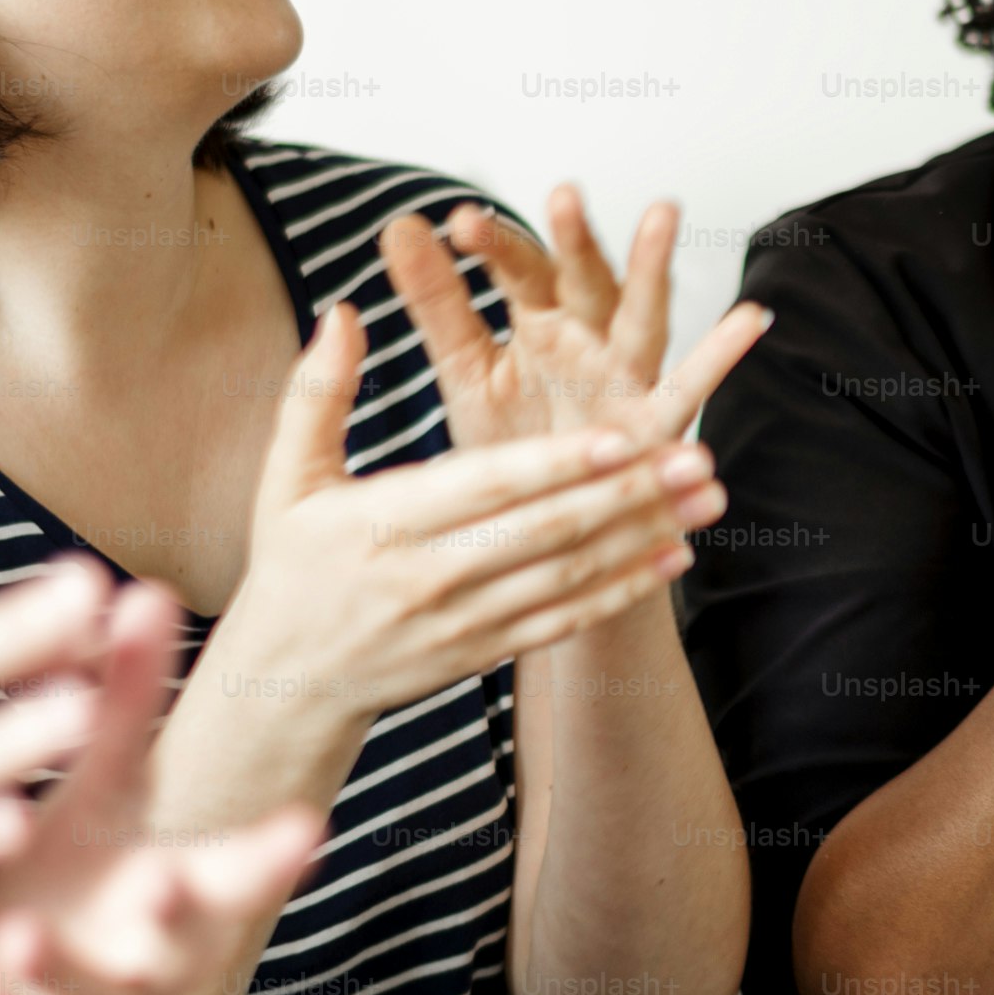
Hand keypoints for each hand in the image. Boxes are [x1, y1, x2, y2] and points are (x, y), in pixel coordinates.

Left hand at [0, 581, 319, 994]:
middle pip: (177, 951)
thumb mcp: (87, 811)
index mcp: (165, 900)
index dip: (269, 859)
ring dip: (63, 981)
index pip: (230, 878)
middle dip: (176, 917)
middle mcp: (144, 972)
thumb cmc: (60, 921)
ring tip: (21, 941)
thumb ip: (121, 710)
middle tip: (167, 878)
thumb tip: (147, 586)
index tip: (306, 826)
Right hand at [211, 303, 711, 722]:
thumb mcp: (285, 476)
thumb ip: (317, 392)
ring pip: (571, 575)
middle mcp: (433, 576)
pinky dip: (624, 590)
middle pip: (548, 531)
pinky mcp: (487, 653)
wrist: (287, 683)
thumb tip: (345, 311)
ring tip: (708, 498)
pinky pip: (567, 620)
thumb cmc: (292, 564)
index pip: (488, 486)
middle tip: (698, 455)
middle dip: (629, 494)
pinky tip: (673, 555)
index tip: (620, 434)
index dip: (558, 464)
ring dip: (644, 536)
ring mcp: (466, 621)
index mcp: (387, 522)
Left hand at [379, 188, 769, 449]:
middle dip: (573, 240)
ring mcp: (626, 378)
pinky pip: (689, 389)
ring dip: (650, 268)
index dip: (494, 248)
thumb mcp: (465, 370)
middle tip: (562, 196)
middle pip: (582, 280)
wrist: (543, 531)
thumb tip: (398, 225)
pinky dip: (721, 355)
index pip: (519, 271)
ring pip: (639, 316)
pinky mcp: (655, 426)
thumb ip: (438, 301)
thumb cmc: (514, 445)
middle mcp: (588, 340)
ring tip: (661, 213)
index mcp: (540, 322)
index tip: (458, 225)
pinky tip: (749, 319)